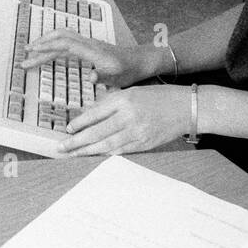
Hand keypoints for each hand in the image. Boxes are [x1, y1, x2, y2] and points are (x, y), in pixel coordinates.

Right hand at [21, 31, 157, 88]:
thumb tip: (90, 76)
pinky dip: (54, 44)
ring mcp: (87, 43)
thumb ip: (104, 77)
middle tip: (25, 53)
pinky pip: (67, 41)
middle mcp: (87, 43)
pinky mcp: (88, 46)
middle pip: (59, 38)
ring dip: (46, 41)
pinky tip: (49, 51)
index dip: (46, 47)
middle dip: (41, 44)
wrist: (140, 61)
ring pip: (62, 37)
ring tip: (32, 50)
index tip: (32, 52)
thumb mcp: (118, 78)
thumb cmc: (129, 71)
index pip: (64, 44)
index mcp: (91, 50)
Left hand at [58, 85, 188, 155]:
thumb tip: (90, 115)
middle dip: (76, 141)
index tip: (68, 129)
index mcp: (124, 99)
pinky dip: (106, 154)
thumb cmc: (159, 97)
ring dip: (87, 151)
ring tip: (73, 155)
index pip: (95, 113)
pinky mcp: (144, 144)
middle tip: (61, 147)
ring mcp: (137, 133)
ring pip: (106, 145)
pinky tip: (95, 155)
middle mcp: (129, 116)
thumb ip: (112, 103)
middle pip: (96, 132)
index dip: (79, 123)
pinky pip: (121, 151)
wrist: (186, 108)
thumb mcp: (133, 92)